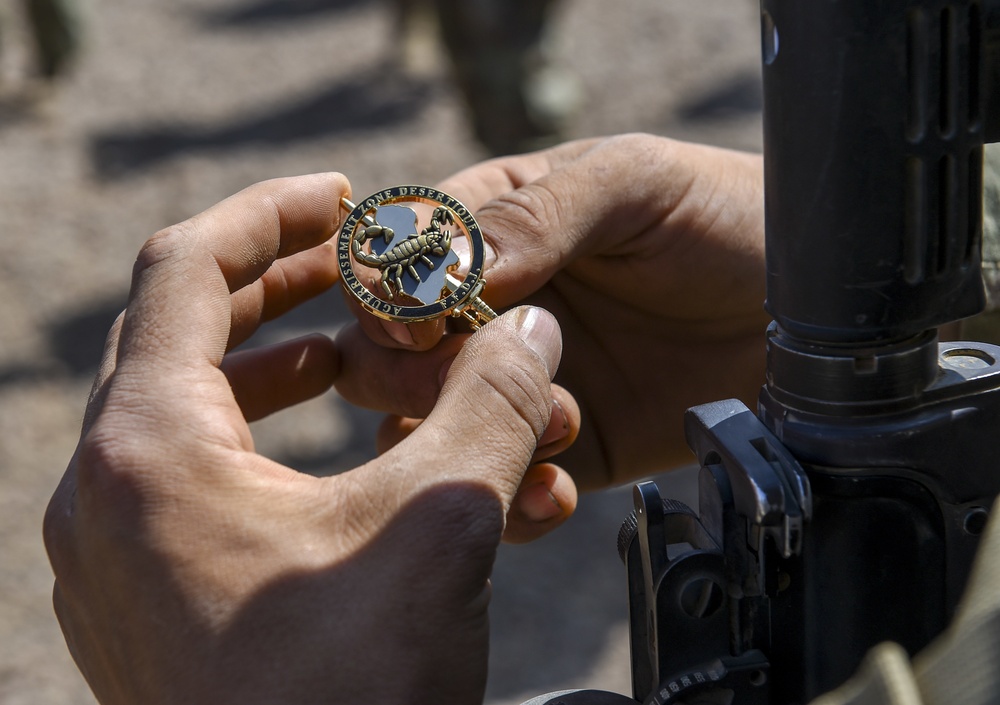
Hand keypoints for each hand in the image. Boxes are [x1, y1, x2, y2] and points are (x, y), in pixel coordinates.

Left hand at [43, 174, 578, 704]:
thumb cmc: (345, 699)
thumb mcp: (438, 528)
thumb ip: (490, 408)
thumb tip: (531, 330)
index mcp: (148, 452)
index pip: (185, 267)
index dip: (271, 214)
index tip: (341, 198)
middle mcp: (106, 493)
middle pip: (177, 331)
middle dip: (275, 284)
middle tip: (354, 262)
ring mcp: (117, 552)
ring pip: (184, 408)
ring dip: (271, 364)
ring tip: (353, 352)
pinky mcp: (147, 597)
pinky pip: (190, 476)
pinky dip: (259, 437)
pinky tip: (332, 450)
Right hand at [349, 134, 768, 489]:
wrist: (804, 314)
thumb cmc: (727, 218)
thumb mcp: (638, 184)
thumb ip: (542, 214)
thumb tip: (449, 273)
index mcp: (490, 224)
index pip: (390, 257)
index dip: (386, 294)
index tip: (424, 324)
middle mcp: (486, 308)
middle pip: (380, 349)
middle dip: (411, 377)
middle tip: (471, 384)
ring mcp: (518, 382)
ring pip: (422, 426)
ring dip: (463, 439)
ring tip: (559, 427)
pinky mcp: (559, 448)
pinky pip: (497, 486)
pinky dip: (509, 500)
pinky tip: (557, 493)